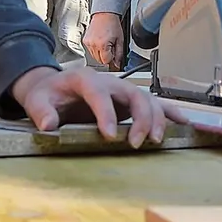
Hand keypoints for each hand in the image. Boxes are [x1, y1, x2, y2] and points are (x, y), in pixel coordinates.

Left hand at [9, 66, 165, 148]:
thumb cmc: (48, 94)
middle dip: (140, 118)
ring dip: (156, 119)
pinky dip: (170, 113)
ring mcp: (122, 91)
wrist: (54, 86)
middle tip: (138, 143)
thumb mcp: (37, 100)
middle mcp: (109, 82)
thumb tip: (48, 124)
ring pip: (148, 99)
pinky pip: (155, 104)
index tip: (110, 136)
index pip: (100, 93)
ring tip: (156, 141)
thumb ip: (41, 111)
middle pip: (133, 94)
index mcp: (86, 79)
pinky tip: (183, 124)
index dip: (106, 113)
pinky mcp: (130, 101)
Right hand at [84, 11, 124, 69]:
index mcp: (102, 45)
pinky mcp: (85, 41)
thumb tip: (117, 64)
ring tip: (105, 43)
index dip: (111, 59)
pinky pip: (90, 51)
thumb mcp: (120, 40)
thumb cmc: (113, 24)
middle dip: (106, 57)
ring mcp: (88, 43)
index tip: (114, 55)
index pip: (106, 61)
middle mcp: (93, 44)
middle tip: (111, 48)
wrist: (105, 14)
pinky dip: (95, 49)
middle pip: (99, 60)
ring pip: (94, 56)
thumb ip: (119, 54)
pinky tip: (100, 42)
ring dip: (100, 54)